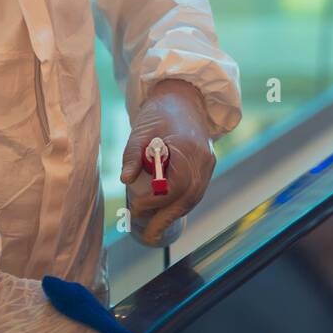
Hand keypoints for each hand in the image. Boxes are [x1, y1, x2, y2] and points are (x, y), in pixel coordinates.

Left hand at [120, 79, 215, 245]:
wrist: (182, 96)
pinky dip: (181, 205)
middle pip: (187, 198)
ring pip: (194, 197)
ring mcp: (208, 162)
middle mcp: (203, 158)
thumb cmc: (159, 112)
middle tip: (147, 236)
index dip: (155, 202)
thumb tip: (125, 179)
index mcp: (186, 148)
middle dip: (166, 219)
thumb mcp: (140, 130)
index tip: (135, 208)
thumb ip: (133, 154)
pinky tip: (167, 213)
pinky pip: (196, 191)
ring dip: (174, 215)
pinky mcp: (207, 164)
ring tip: (155, 230)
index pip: (175, 186)